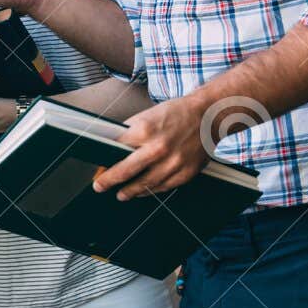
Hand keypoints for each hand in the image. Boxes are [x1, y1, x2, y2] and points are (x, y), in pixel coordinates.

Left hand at [92, 95, 210, 200]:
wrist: (208, 116)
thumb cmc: (176, 113)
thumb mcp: (147, 116)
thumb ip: (130, 132)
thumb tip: (112, 148)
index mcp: (145, 130)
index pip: (116, 150)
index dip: (105, 161)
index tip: (99, 169)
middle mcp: (158, 148)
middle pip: (125, 171)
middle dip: (109, 181)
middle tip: (100, 186)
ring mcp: (173, 163)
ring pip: (144, 185)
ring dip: (130, 191)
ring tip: (122, 194)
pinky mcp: (185, 173)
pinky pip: (163, 187)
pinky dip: (151, 190)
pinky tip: (143, 191)